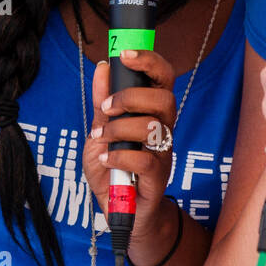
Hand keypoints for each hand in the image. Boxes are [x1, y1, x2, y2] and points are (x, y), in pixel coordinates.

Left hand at [84, 48, 177, 251]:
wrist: (121, 212)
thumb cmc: (113, 169)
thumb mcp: (100, 131)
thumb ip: (102, 102)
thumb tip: (102, 67)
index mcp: (152, 113)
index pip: (163, 78)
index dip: (149, 61)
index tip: (125, 53)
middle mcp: (163, 130)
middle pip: (165, 99)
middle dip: (132, 96)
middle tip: (107, 108)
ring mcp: (163, 154)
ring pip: (153, 127)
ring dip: (119, 129)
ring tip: (101, 139)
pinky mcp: (157, 178)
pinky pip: (144, 161)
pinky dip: (119, 157)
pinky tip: (105, 159)